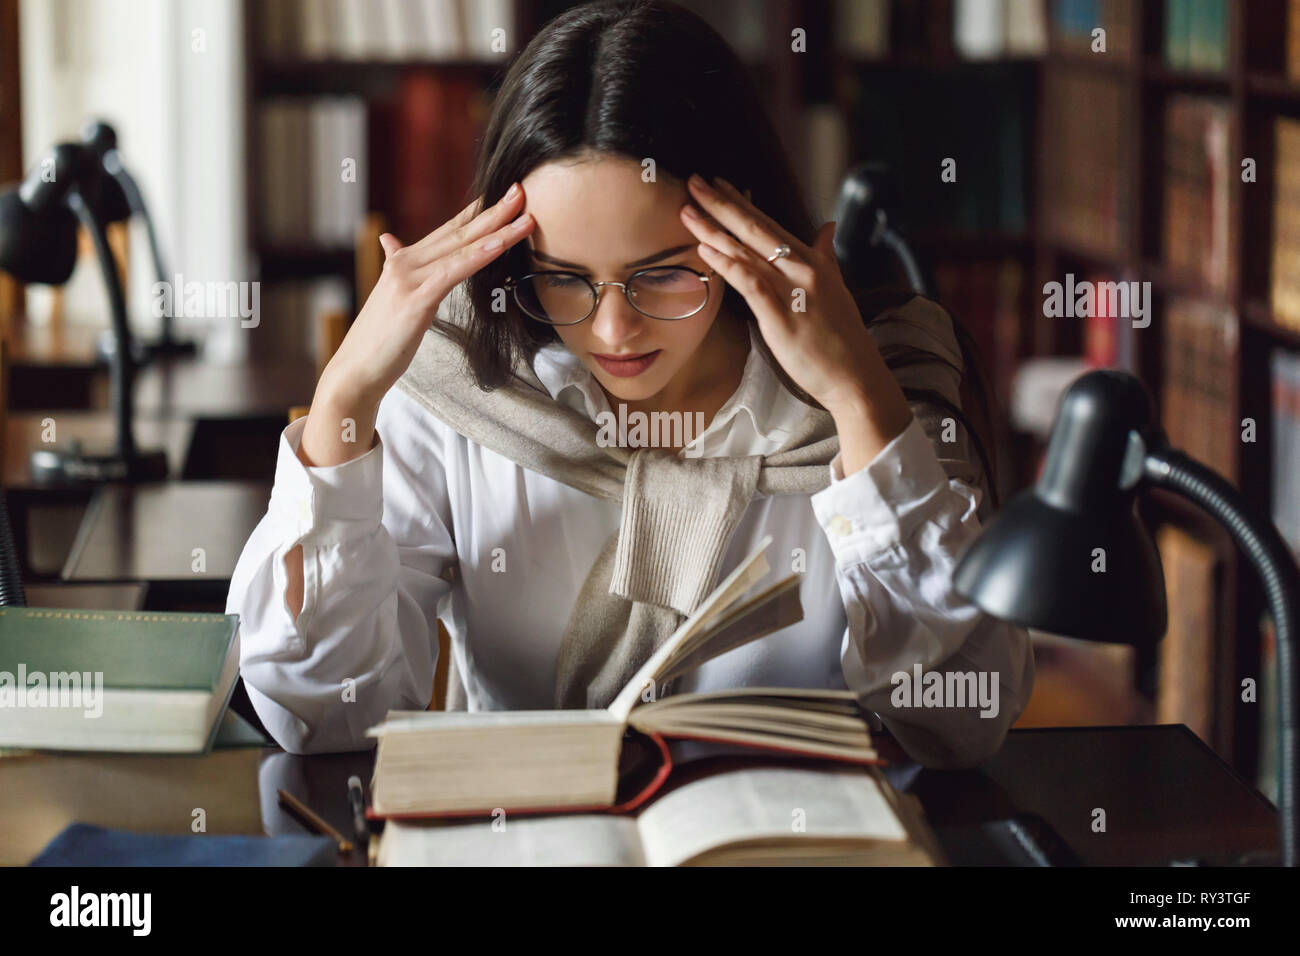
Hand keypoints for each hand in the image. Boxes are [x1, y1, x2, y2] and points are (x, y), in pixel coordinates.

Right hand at [300, 185, 534, 465]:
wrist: (355, 371)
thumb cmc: (378, 341)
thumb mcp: (391, 298)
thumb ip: (396, 267)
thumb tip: (390, 242)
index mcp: (404, 261)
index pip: (448, 230)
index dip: (476, 211)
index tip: (503, 195)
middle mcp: (406, 262)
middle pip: (459, 231)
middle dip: (493, 210)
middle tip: (522, 189)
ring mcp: (409, 279)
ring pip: (462, 248)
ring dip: (497, 229)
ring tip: (525, 213)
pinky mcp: (416, 300)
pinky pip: (454, 273)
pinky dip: (479, 256)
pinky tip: (499, 244)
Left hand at [681, 174, 912, 468]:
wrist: (856, 374)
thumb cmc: (842, 337)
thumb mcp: (836, 287)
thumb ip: (826, 255)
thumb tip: (828, 227)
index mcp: (813, 260)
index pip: (769, 224)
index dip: (741, 203)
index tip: (717, 184)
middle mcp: (801, 268)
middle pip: (754, 228)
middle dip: (721, 204)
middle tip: (693, 182)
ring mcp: (791, 290)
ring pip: (747, 252)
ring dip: (714, 229)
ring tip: (687, 211)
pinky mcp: (780, 316)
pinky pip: (749, 283)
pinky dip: (727, 264)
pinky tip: (706, 250)